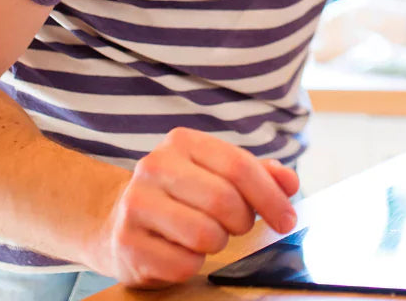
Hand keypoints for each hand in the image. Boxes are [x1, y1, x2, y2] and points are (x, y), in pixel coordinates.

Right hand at [90, 127, 298, 286]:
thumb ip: (257, 174)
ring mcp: (135, 205)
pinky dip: (194, 264)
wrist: (116, 221)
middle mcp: (154, 167)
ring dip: (218, 243)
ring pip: (205, 234)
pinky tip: (182, 251)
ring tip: (209, 236)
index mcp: (182, 142)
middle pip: (223, 200)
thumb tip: (289, 182)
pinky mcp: (127, 245)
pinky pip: (183, 264)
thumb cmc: (181, 195)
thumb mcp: (217, 173)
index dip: (270, 196)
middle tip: (240, 227)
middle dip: (243, 221)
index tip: (287, 219)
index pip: (239, 166)